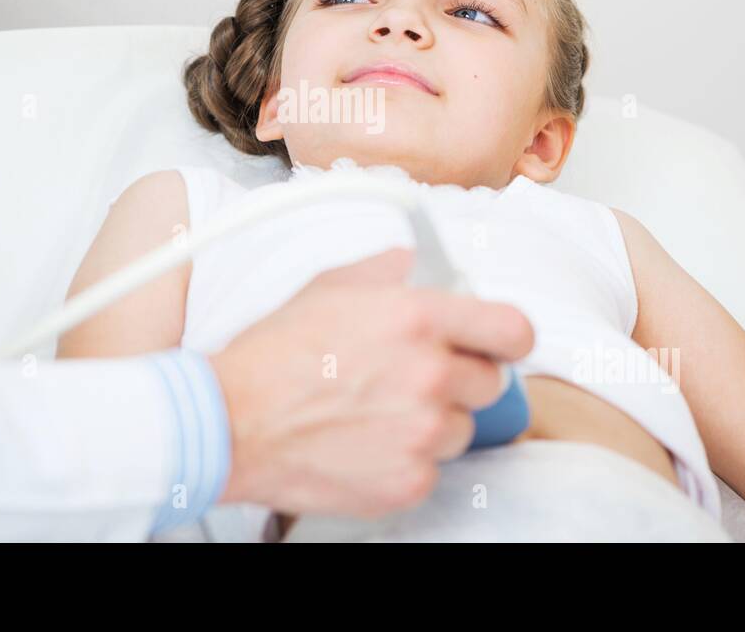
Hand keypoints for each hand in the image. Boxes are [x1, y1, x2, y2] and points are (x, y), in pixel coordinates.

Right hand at [208, 247, 533, 517]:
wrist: (230, 422)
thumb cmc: (272, 355)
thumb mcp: (329, 287)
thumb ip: (387, 269)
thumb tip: (415, 262)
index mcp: (418, 318)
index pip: (513, 330)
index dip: (508, 337)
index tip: (498, 343)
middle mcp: (429, 375)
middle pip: (490, 383)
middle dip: (460, 379)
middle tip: (415, 377)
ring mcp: (422, 434)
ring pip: (462, 429)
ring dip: (433, 421)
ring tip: (379, 411)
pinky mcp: (407, 481)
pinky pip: (432, 468)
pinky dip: (406, 459)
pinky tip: (365, 441)